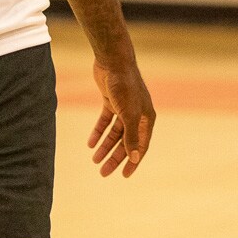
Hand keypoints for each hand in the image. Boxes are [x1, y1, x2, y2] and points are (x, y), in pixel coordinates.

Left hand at [89, 59, 154, 177]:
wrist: (113, 61)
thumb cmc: (125, 86)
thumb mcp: (129, 114)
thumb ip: (132, 136)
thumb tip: (135, 158)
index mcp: (147, 119)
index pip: (141, 146)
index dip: (133, 161)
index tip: (124, 175)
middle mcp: (137, 115)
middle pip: (126, 142)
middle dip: (115, 157)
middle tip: (103, 172)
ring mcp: (124, 108)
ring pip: (115, 133)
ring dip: (105, 146)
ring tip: (94, 160)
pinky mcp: (112, 101)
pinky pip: (105, 121)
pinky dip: (98, 131)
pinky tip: (90, 143)